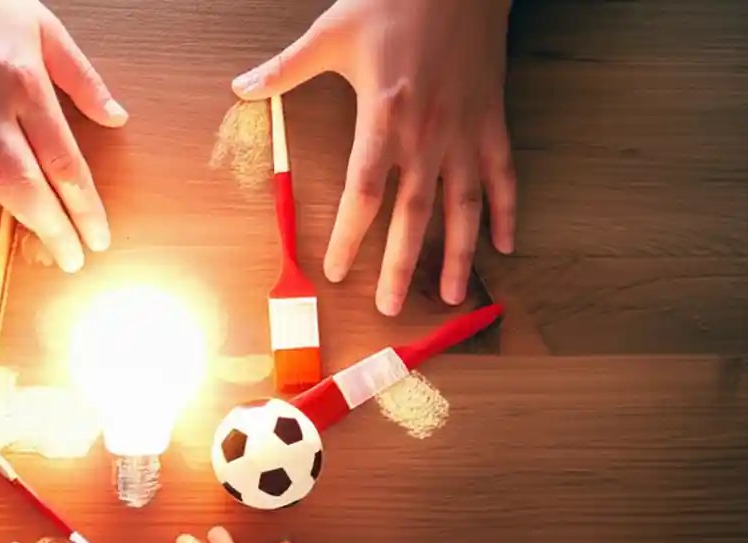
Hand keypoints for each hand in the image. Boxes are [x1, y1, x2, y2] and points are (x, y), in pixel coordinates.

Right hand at [0, 0, 126, 271]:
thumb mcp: (45, 26)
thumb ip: (81, 77)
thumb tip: (116, 117)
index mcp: (29, 83)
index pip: (66, 161)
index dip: (86, 205)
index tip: (101, 236)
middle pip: (34, 182)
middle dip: (60, 228)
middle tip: (77, 262)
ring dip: (24, 224)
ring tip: (46, 256)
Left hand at [233, 0, 515, 315]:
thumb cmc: (392, 1)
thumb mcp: (330, 33)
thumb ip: (285, 68)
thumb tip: (240, 88)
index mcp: (384, 118)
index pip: (364, 193)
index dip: (350, 237)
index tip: (336, 270)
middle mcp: (427, 134)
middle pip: (412, 214)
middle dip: (400, 264)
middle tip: (390, 306)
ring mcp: (465, 131)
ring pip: (464, 206)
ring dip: (458, 254)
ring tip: (452, 296)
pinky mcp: (493, 120)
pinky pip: (504, 175)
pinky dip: (508, 211)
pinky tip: (505, 246)